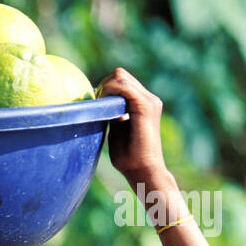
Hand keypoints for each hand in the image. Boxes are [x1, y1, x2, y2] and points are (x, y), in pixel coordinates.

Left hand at [97, 68, 168, 184]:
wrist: (143, 170)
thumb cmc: (129, 157)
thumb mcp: (117, 129)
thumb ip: (113, 115)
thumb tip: (100, 106)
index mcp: (143, 103)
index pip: (122, 80)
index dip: (105, 87)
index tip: (96, 104)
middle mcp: (148, 98)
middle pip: (120, 74)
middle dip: (103, 85)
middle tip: (96, 105)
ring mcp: (149, 101)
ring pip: (121, 77)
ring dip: (104, 88)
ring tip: (100, 107)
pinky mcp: (146, 106)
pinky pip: (124, 87)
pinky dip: (109, 91)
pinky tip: (103, 106)